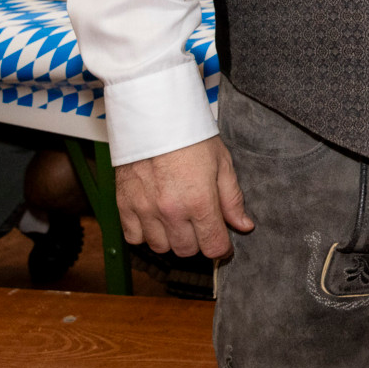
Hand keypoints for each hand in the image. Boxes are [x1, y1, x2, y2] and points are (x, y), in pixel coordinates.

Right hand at [114, 136, 252, 258]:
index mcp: (200, 201)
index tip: (222, 241)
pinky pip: (134, 238)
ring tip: (176, 218)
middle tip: (199, 222)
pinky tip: (154, 218)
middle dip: (197, 240)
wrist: (154, 117)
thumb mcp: (222, 163)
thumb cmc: (191, 136)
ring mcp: (145, 210)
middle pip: (187, 250)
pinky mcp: (124, 205)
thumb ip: (232, 199)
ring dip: (171, 238)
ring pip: (161, 247)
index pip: (214, 246)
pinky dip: (145, 233)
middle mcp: (171, 211)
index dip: (222, 247)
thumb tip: (244, 226)